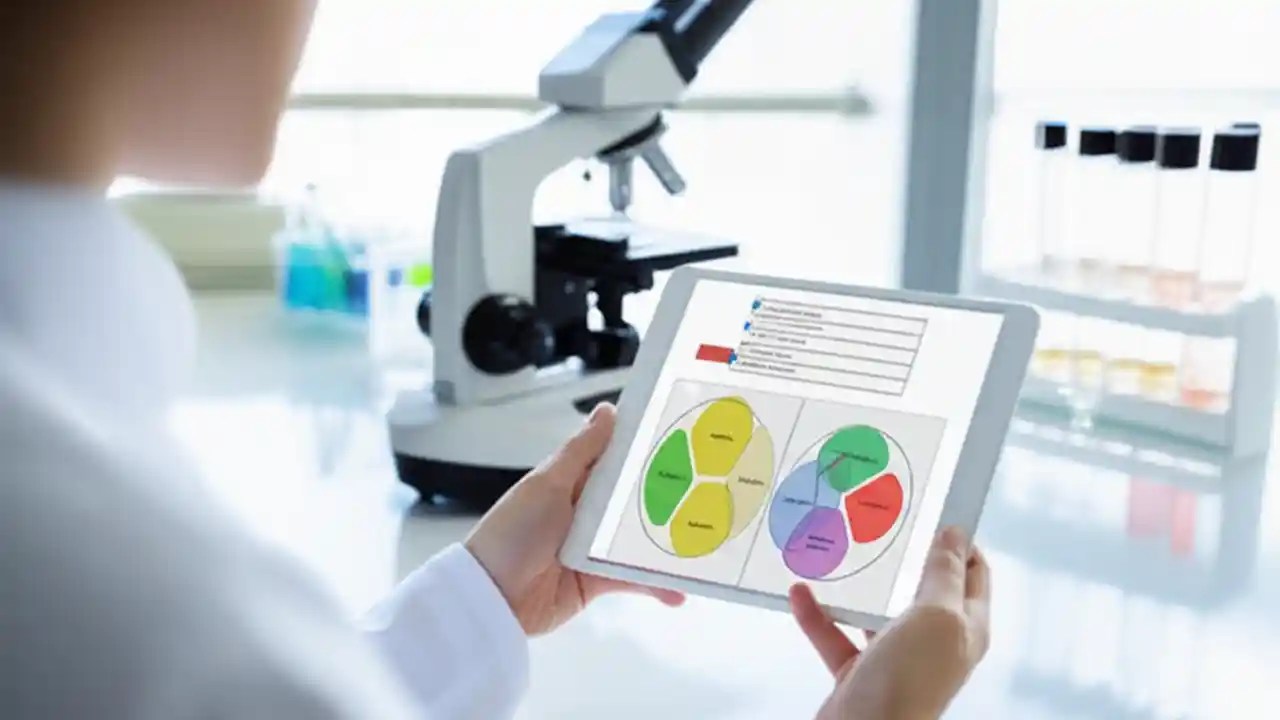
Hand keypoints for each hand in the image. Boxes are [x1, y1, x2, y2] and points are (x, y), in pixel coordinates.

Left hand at [465, 404, 684, 635]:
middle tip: (714, 488)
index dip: (646, 448)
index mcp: (572, 480)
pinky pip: (634, 578)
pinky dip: (656, 584)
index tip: (686, 438)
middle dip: (670, 495)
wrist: (490, 598)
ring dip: (669, 542)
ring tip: (706, 542)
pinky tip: (680, 590)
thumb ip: (581, 452)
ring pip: (639, 538)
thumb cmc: (513, 533)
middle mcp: (586, 510)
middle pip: (634, 498)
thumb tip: (608, 411)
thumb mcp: (546, 484)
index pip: (615, 457)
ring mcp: (594, 546)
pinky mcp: (597, 580)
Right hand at [790, 527, 990, 719]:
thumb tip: (956, 536)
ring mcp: (896, 659)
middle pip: (922, 589)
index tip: (933, 506)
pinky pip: (837, 637)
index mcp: (965, 627)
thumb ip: (945, 575)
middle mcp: (934, 642)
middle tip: (878, 520)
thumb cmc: (910, 678)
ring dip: (857, 585)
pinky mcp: (858, 674)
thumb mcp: (937, 616)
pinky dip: (818, 616)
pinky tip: (800, 592)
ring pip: (877, 612)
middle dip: (903, 556)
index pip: (973, 574)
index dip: (959, 540)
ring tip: (835, 548)